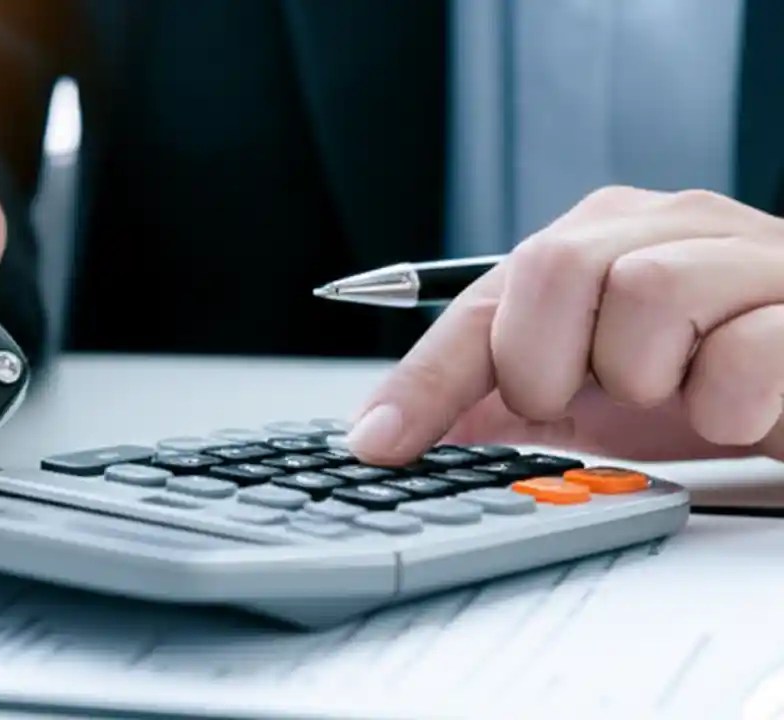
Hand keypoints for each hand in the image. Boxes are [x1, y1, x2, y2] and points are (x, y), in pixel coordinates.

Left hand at [347, 185, 783, 464]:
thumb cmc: (709, 375)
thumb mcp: (590, 394)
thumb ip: (501, 400)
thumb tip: (396, 432)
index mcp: (601, 239)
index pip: (483, 298)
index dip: (425, 376)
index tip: (379, 443)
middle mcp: (667, 227)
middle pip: (553, 264)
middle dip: (545, 362)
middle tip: (578, 400)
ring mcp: (745, 255)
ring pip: (647, 290)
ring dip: (643, 375)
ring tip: (674, 393)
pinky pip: (746, 348)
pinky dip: (725, 401)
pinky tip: (733, 408)